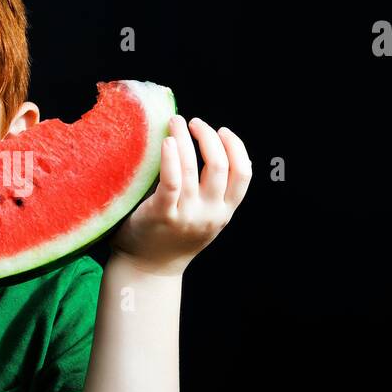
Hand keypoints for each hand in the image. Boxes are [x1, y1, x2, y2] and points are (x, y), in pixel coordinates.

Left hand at [108, 115, 250, 275]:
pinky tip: (167, 141)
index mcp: (224, 212)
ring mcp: (186, 215)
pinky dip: (171, 158)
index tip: (223, 131)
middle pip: (219, 165)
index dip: (236, 147)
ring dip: (185, 138)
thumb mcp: (205, 218)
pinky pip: (170, 181)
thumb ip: (215, 193)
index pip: (243, 173)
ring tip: (175, 122)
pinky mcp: (161, 215)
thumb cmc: (174, 236)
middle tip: (194, 123)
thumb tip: (219, 150)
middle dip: (209, 137)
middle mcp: (209, 214)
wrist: (148, 269)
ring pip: (192, 168)